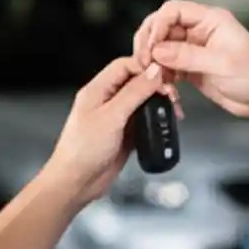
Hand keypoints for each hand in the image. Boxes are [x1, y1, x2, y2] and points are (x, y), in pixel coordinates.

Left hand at [44, 57, 166, 206]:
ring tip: (171, 110)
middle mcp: (106, 101)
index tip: (164, 76)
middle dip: (155, 85)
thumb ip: (134, 92)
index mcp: (97, 90)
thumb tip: (154, 72)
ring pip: (141, 101)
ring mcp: (115, 118)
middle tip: (171, 95)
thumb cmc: (82, 150)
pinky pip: (143, 120)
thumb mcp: (112, 116)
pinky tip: (163, 124)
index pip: (124, 65)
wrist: (77, 182)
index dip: (145, 67)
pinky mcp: (124, 134)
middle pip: (135, 82)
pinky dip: (155, 120)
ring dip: (157, 103)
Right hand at [133, 0, 248, 118]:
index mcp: (211, 20)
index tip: (152, 46)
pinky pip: (168, 66)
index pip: (174, 10)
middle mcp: (200, 31)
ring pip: (162, 48)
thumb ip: (189, 56)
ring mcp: (194, 49)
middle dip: (150, 43)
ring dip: (154, 62)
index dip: (158, 25)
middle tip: (144, 62)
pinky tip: (164, 87)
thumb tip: (158, 50)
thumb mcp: (223, 64)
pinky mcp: (191, 68)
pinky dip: (162, 76)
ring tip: (154, 78)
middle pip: (162, 27)